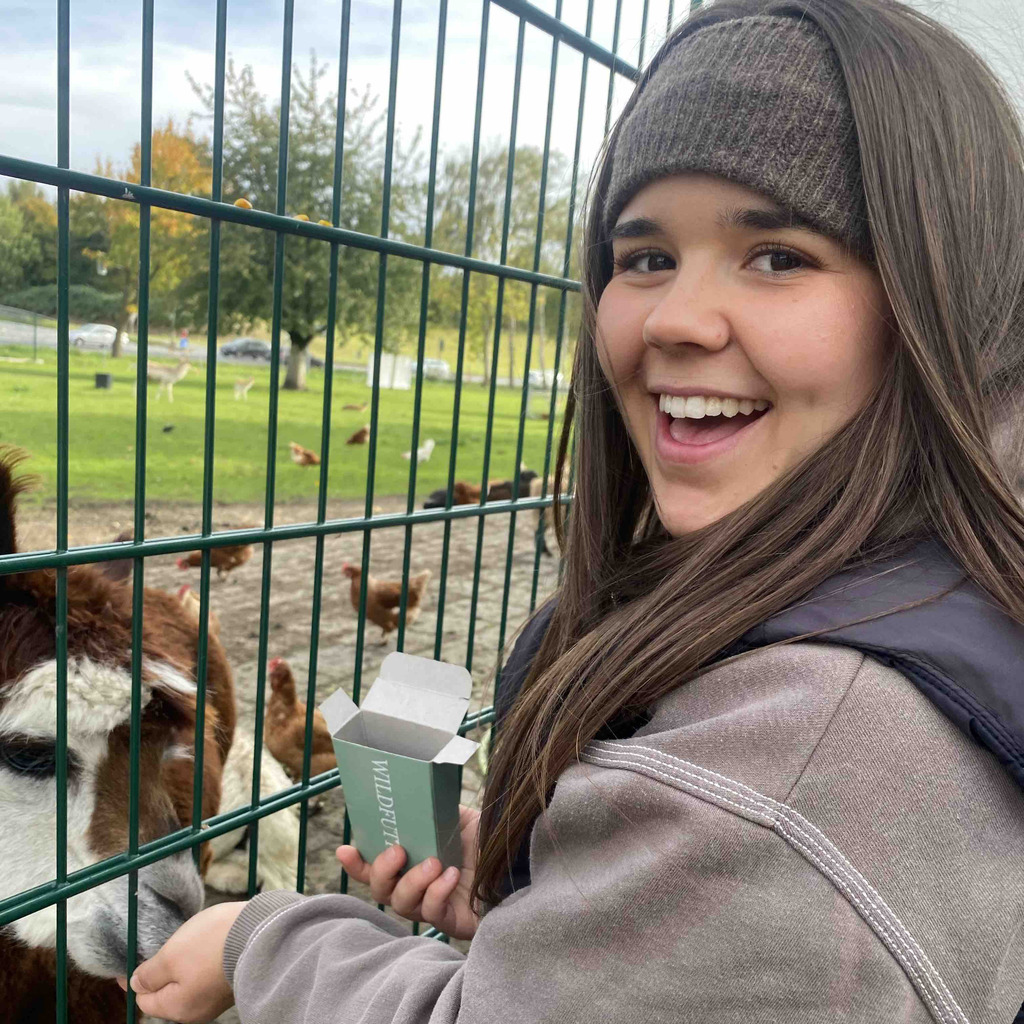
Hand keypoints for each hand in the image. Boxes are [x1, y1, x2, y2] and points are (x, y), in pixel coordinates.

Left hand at [115, 900, 245, 1022]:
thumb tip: (136, 984)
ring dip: (183, 967)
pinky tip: (207, 946)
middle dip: (161, 973)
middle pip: (168, 995)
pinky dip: (202, 964)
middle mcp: (197, 1011)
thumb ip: (150, 973)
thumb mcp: (171, 955)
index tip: (131, 959)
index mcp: (178, 1008)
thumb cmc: (212, 944)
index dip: (134, 979)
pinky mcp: (232, 983)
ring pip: (188, 985)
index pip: (145, 1000)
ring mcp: (217, 999)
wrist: (262, 931)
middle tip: (163, 947)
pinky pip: (207, 977)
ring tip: (188, 942)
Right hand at [337, 804, 479, 939]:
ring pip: (403, 905)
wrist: (518, 858)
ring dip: (413, 881)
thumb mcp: (455, 817)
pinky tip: (450, 876)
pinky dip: (437, 894)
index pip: (374, 869)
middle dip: (382, 871)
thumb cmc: (485, 840)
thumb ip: (431, 811)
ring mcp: (433, 907)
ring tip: (433, 862)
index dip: (355, 864)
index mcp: (412, 863)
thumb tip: (410, 794)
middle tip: (398, 850)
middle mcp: (417, 888)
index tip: (344, 849)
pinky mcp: (452, 921)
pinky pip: (433, 914)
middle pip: (381, 891)